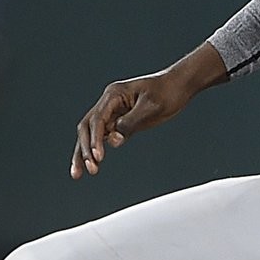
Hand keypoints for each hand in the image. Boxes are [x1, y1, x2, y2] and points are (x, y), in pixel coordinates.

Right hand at [70, 71, 190, 178]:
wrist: (180, 85)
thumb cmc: (168, 92)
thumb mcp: (152, 108)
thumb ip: (131, 123)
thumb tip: (113, 139)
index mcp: (114, 94)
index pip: (97, 119)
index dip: (95, 139)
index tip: (98, 157)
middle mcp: (109, 102)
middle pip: (87, 127)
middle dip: (83, 149)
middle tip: (83, 171)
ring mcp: (113, 112)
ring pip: (92, 134)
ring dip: (85, 153)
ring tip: (79, 174)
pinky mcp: (120, 121)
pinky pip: (103, 136)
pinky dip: (96, 150)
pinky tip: (92, 165)